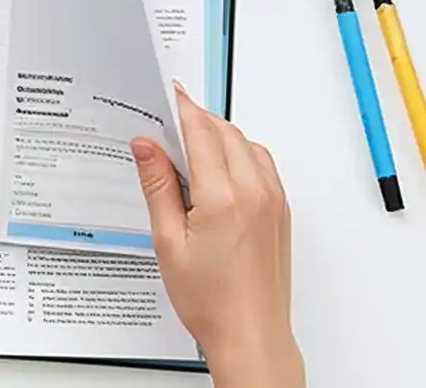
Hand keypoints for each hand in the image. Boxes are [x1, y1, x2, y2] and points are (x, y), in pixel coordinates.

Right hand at [131, 85, 303, 387]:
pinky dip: (239, 154)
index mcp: (224, 197)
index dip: (182, 108)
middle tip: (167, 123)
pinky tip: (217, 170)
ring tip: (189, 148)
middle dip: (197, 120)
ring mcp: (274, 200)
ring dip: (220, 136)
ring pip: (247, 145)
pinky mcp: (281, 211)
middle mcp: (256, 192)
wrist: (250, 334)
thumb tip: (147, 146)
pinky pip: (262, 164)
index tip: (168, 94)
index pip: (201, 132)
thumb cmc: (210, 299)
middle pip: (225, 132)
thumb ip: (158, 186)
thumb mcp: (168, 240)